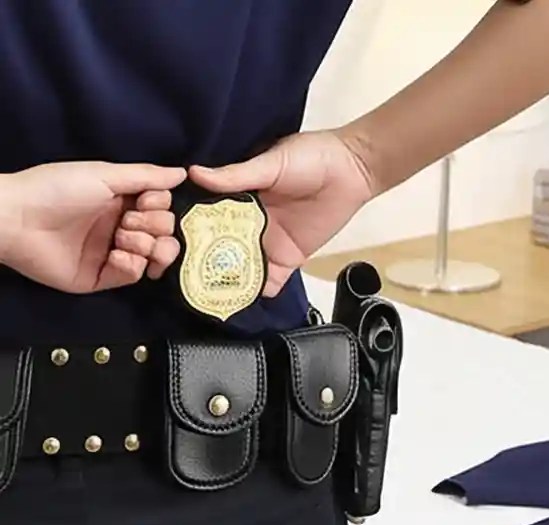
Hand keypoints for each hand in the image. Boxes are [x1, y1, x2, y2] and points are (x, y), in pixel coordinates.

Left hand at [0, 162, 184, 292]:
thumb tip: (182, 173)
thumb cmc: (56, 189)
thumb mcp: (105, 175)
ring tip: (124, 239)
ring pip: (155, 256)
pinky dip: (131, 266)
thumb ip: (147, 176)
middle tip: (128, 222)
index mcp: (121, 201)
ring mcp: (111, 252)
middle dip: (155, 227)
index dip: (161, 207)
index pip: (162, 208)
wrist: (17, 218)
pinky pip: (133, 276)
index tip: (144, 202)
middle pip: (165, 232)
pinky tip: (116, 255)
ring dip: (147, 246)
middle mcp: (119, 226)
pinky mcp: (100, 276)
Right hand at [144, 130, 375, 297]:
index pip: (200, 217)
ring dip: (220, 281)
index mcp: (234, 197)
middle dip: (193, 262)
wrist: (352, 171)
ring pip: (236, 269)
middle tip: (168, 274)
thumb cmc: (311, 157)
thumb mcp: (270, 163)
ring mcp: (264, 243)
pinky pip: (268, 282)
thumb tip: (193, 173)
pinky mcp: (287, 259)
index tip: (156, 239)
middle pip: (213, 248)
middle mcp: (244, 224)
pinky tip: (237, 303)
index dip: (180, 228)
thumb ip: (236, 175)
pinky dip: (255, 293)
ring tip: (195, 295)